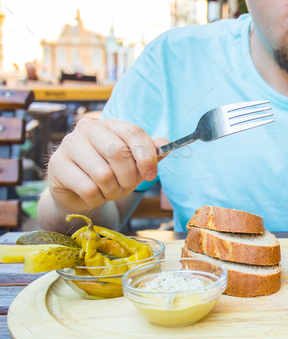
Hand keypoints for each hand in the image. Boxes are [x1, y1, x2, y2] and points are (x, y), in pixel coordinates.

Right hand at [47, 118, 168, 211]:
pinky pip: (88, 189)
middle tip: (126, 187)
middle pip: (119, 153)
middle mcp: (88, 128)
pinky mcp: (57, 165)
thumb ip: (148, 154)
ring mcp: (69, 145)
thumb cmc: (108, 173)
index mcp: (110, 124)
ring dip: (112, 191)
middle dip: (128, 178)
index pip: (134, 132)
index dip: (147, 156)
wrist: (76, 190)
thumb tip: (165, 145)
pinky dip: (97, 199)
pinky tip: (93, 196)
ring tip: (108, 191)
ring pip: (103, 174)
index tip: (150, 175)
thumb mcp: (132, 163)